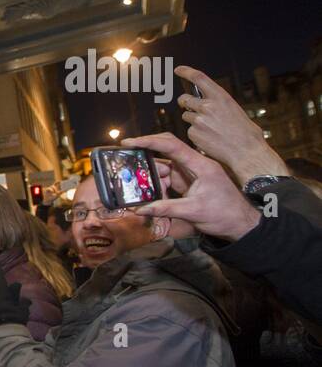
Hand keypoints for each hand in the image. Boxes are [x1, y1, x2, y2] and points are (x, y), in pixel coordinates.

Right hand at [123, 132, 261, 241]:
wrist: (241, 225)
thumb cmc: (224, 214)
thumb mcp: (193, 212)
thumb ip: (166, 209)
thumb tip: (140, 210)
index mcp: (200, 165)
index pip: (172, 146)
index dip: (149, 141)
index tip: (129, 142)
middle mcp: (194, 165)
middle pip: (165, 152)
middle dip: (145, 155)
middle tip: (124, 159)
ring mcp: (190, 175)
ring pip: (163, 169)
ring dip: (150, 177)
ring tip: (135, 187)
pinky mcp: (187, 184)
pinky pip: (167, 181)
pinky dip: (156, 187)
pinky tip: (148, 196)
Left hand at [174, 66, 288, 186]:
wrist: (246, 151)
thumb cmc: (245, 132)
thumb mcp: (234, 110)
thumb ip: (218, 104)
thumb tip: (207, 102)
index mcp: (220, 96)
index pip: (199, 78)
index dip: (186, 72)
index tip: (178, 70)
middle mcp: (207, 106)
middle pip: (184, 99)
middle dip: (184, 102)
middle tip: (189, 107)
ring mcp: (198, 120)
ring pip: (186, 116)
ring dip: (193, 120)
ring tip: (209, 129)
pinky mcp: (193, 134)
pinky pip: (189, 131)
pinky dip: (196, 134)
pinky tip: (209, 139)